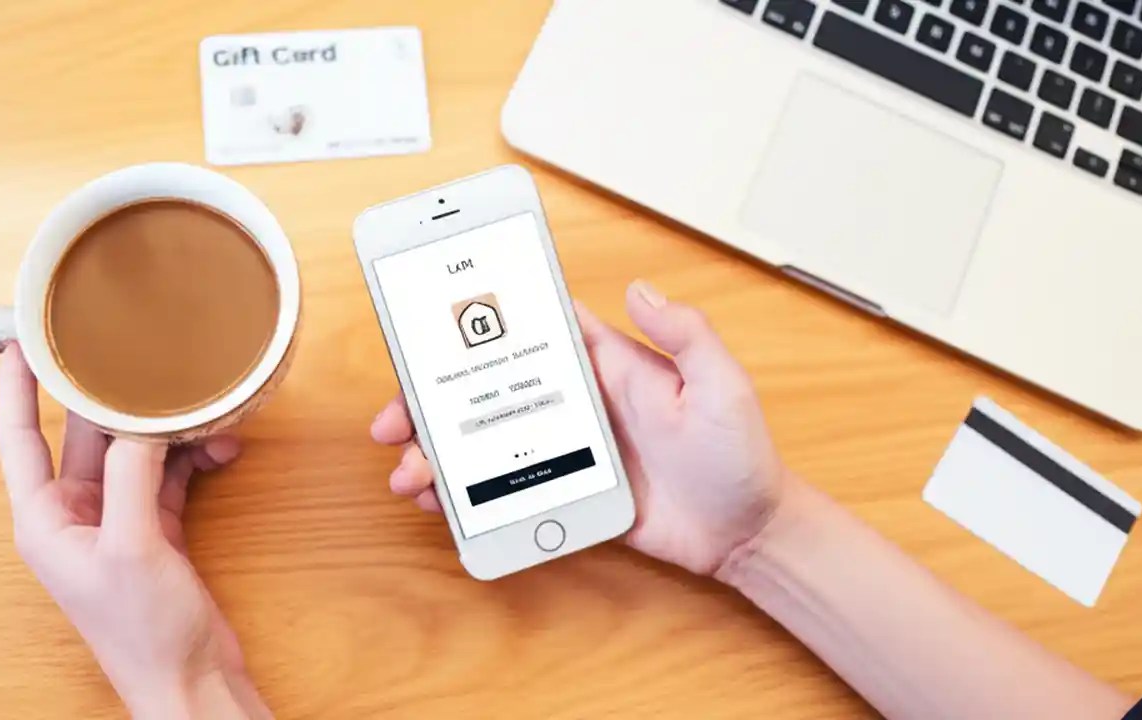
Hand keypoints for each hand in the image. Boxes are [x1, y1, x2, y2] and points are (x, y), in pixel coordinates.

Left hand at [0, 344, 267, 718]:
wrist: (191, 677)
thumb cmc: (145, 632)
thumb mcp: (132, 547)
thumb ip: (132, 478)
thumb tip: (144, 425)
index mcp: (46, 522)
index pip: (22, 441)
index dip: (19, 391)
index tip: (25, 344)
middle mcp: (76, 518)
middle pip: (89, 438)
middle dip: (120, 404)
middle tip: (142, 361)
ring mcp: (119, 523)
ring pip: (137, 453)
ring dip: (171, 433)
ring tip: (204, 413)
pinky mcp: (157, 532)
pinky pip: (169, 476)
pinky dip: (194, 460)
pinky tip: (220, 449)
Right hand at [371, 281, 789, 576]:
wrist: (746, 532)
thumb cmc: (740, 455)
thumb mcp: (722, 385)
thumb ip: (684, 335)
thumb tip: (638, 288)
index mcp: (608, 365)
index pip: (535, 328)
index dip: (482, 318)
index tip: (430, 318)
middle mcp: (580, 402)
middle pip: (489, 387)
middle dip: (435, 396)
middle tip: (395, 416)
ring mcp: (569, 448)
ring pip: (487, 439)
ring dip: (441, 449)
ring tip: (411, 470)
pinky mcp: (568, 490)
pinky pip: (506, 487)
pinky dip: (468, 493)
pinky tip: (439, 502)